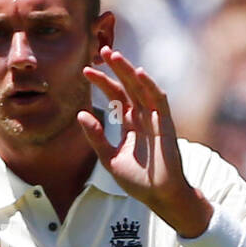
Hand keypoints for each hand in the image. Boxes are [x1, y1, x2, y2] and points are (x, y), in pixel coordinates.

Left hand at [78, 47, 213, 236]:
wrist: (159, 195)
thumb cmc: (137, 180)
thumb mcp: (108, 158)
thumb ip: (95, 137)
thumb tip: (80, 114)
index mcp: (129, 124)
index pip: (115, 97)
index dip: (102, 83)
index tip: (85, 71)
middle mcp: (142, 117)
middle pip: (128, 86)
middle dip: (116, 69)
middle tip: (101, 51)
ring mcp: (154, 119)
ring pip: (141, 88)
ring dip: (129, 71)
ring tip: (114, 55)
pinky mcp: (165, 124)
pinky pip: (158, 100)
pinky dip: (149, 86)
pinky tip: (139, 73)